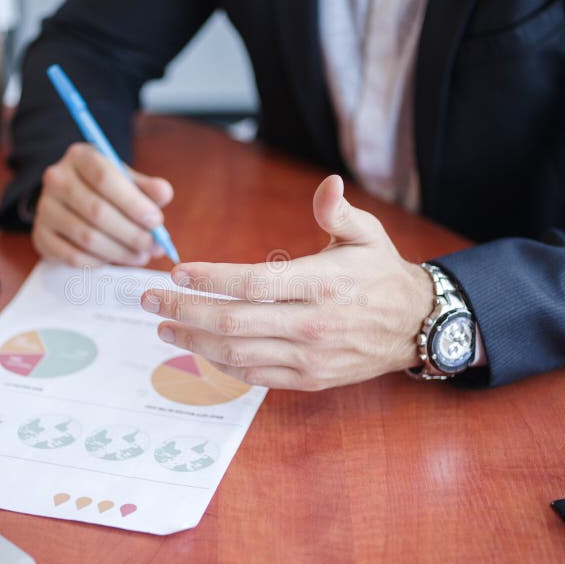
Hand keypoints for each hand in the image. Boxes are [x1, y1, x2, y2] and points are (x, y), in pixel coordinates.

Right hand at [32, 143, 173, 266]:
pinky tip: (114, 259)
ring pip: (86, 237)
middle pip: (96, 211)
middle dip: (131, 233)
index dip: (133, 203)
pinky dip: (99, 262)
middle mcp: (56, 179)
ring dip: (119, 251)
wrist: (70, 201)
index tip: (156, 221)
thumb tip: (164, 195)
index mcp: (80, 157)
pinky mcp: (41, 236)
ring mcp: (45, 209)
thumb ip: (147, 187)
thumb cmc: (106, 190)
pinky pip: (73, 257)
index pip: (104, 177)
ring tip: (141, 255)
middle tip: (153, 246)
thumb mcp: (127, 180)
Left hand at [140, 175, 433, 390]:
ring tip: (164, 328)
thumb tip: (327, 184)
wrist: (415, 327)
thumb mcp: (368, 235)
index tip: (176, 272)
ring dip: (194, 341)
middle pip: (233, 322)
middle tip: (149, 301)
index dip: (209, 279)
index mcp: (323, 283)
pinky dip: (223, 364)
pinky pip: (256, 375)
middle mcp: (312, 324)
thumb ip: (339, 212)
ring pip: (238, 354)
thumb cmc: (383, 275)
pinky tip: (201, 349)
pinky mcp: (309, 378)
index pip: (253, 283)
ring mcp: (309, 357)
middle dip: (184, 312)